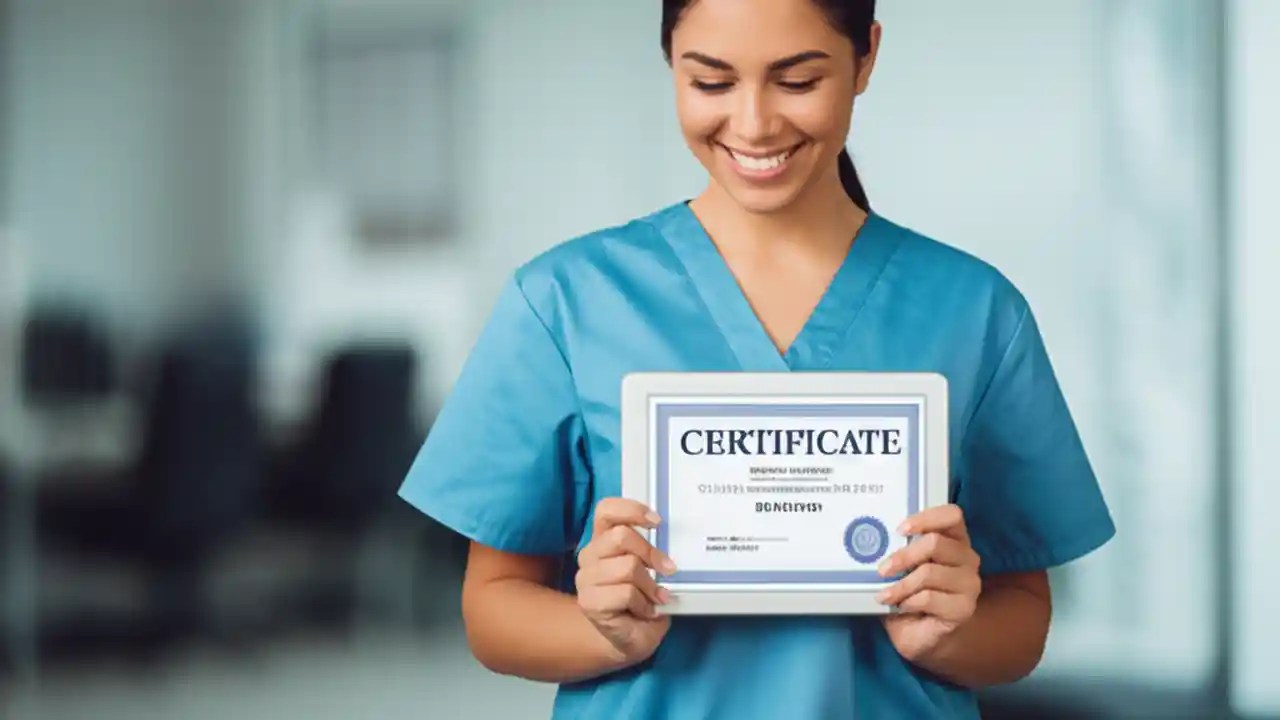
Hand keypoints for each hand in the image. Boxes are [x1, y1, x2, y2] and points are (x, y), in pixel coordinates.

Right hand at [575, 498, 676, 667]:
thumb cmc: (642, 600)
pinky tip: (646, 611)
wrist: (631, 639)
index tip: (657, 522)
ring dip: (650, 585)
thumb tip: (674, 538)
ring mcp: (585, 580)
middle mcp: (589, 556)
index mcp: (602, 540)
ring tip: (655, 598)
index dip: (631, 510)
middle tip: (668, 569)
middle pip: (620, 536)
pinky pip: (626, 593)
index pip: (606, 510)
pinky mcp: (589, 603)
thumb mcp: (649, 568)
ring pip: (627, 567)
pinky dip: (644, 604)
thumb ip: (651, 549)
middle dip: (651, 553)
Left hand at [877, 504, 981, 662]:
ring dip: (902, 584)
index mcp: (953, 540)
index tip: (900, 530)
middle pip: (937, 543)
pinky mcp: (964, 608)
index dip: (927, 518)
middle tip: (882, 570)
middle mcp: (967, 558)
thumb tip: (871, 539)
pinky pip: (930, 598)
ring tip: (886, 594)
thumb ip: (896, 550)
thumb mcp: (901, 568)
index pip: (952, 516)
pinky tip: (901, 606)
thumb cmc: (908, 593)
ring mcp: (969, 584)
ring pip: (930, 572)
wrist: (920, 633)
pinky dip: (909, 601)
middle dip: (904, 556)